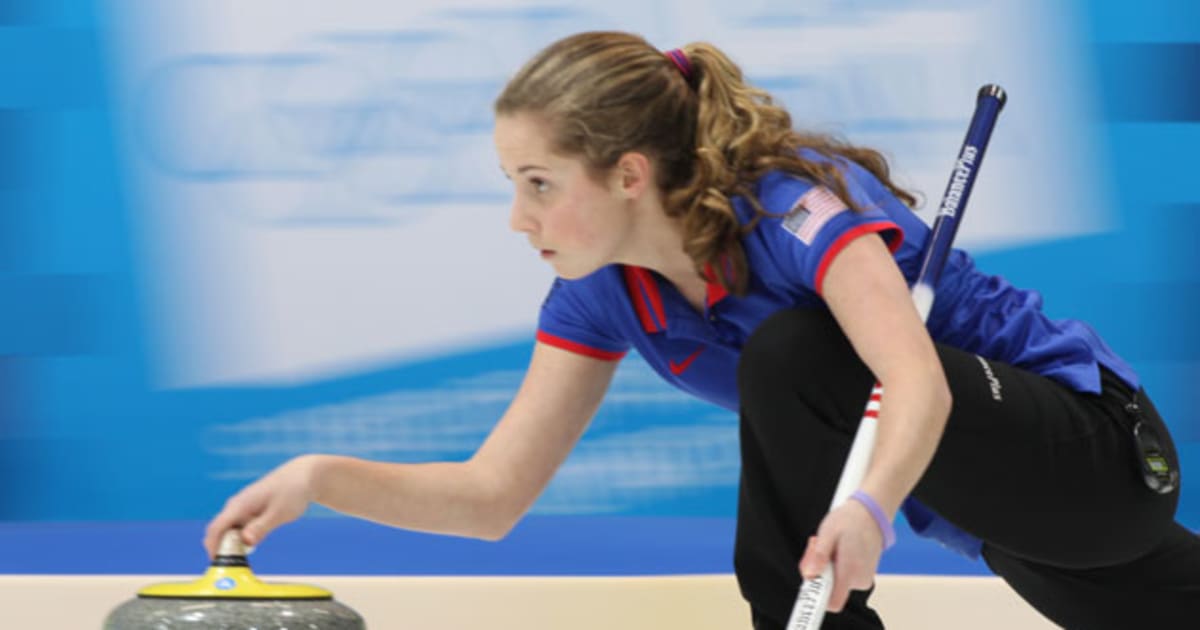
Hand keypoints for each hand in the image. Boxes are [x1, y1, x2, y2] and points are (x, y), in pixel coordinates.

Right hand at [203, 455, 321, 557]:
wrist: (303, 476)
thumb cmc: (292, 491)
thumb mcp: (279, 512)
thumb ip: (261, 527)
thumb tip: (245, 541)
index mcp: (240, 504)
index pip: (217, 527)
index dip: (213, 546)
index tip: (217, 564)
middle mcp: (237, 505)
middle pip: (219, 530)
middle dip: (219, 548)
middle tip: (230, 566)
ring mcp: (242, 507)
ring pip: (228, 529)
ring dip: (230, 544)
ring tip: (240, 560)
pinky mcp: (249, 510)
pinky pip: (238, 526)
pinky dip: (239, 538)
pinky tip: (250, 547)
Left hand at [798, 500, 885, 612]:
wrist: (871, 514)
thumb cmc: (849, 521)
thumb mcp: (828, 533)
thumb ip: (819, 556)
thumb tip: (809, 575)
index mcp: (850, 571)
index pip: (832, 602)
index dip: (817, 597)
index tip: (808, 582)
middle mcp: (859, 580)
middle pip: (827, 589)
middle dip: (817, 571)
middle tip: (816, 548)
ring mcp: (862, 579)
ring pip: (833, 582)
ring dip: (824, 566)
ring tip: (828, 545)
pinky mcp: (862, 576)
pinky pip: (841, 577)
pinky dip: (834, 565)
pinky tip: (836, 549)